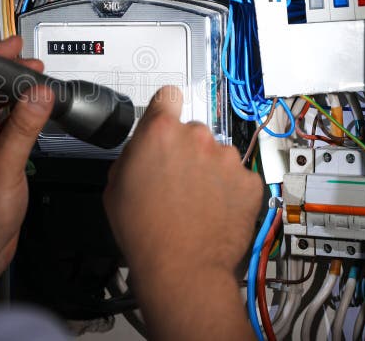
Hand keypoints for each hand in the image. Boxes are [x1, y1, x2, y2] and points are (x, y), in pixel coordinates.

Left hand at [0, 36, 53, 298]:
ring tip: (38, 88)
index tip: (12, 48)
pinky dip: (17, 118)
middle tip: (34, 69)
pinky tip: (34, 114)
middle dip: (7, 77)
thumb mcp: (4, 167)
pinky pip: (0, 128)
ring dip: (14, 98)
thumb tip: (38, 94)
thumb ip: (23, 127)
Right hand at [104, 86, 260, 339]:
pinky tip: (213, 210)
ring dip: (209, 170)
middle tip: (176, 180)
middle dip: (186, 150)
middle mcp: (197, 137)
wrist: (181, 268)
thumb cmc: (144, 232)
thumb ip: (133, 154)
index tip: (168, 117)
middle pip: (193, 131)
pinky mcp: (249, 181)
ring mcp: (226, 159)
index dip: (166, 108)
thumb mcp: (114, 185)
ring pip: (217, 154)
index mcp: (160, 133)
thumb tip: (143, 148)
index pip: (168, 96)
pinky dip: (229, 190)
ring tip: (195, 201)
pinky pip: (238, 177)